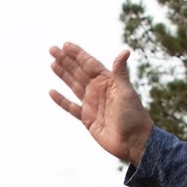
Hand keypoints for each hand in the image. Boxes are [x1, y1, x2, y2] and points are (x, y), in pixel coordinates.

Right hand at [48, 43, 153, 164]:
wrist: (133, 142)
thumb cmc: (133, 116)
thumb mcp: (126, 92)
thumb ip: (120, 72)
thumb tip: (125, 51)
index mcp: (107, 82)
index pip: (89, 64)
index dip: (77, 54)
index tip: (65, 45)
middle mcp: (98, 90)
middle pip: (78, 71)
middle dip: (66, 60)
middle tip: (52, 49)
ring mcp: (92, 104)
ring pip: (73, 85)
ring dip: (63, 74)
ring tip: (52, 63)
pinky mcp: (87, 118)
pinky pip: (71, 107)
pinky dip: (61, 100)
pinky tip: (52, 92)